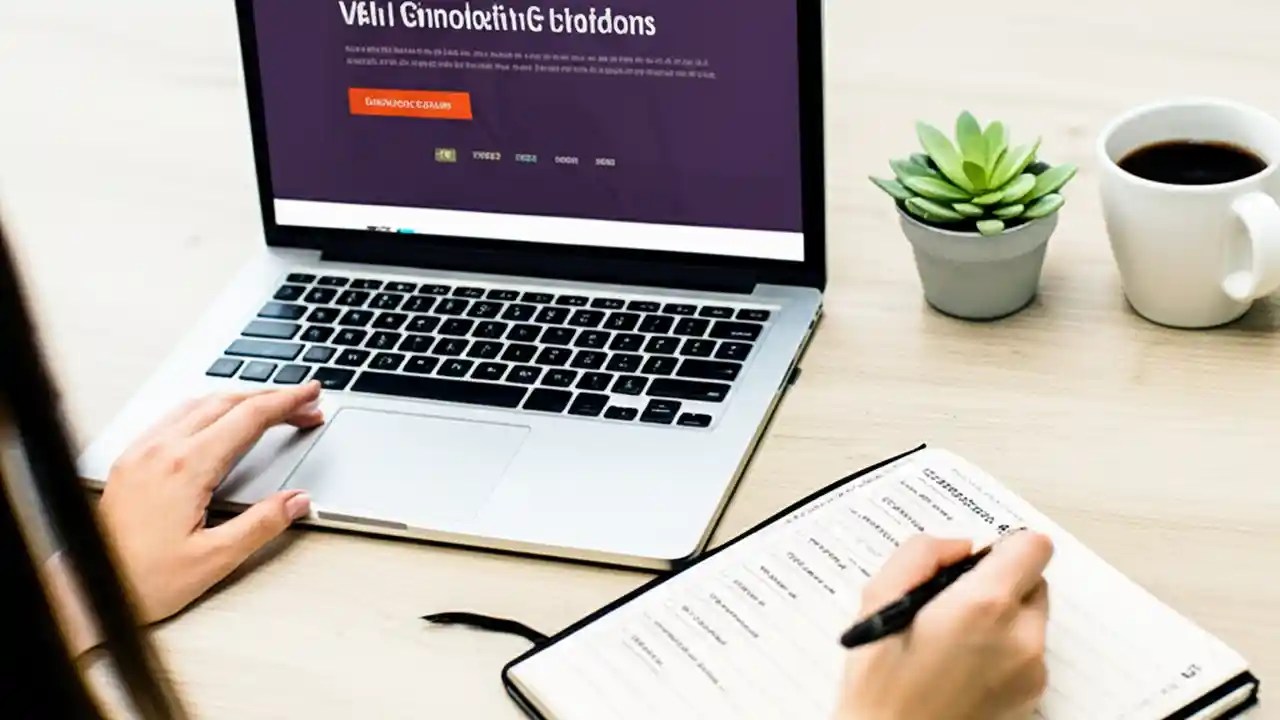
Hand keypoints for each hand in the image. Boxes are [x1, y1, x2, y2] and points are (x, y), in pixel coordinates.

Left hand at [97, 383, 324, 625]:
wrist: (91, 589)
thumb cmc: (143, 580)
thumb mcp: (216, 558)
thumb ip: (262, 523)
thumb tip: (297, 500)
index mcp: (186, 467)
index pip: (249, 418)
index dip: (286, 402)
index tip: (310, 396)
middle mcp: (161, 450)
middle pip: (227, 402)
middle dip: (271, 397)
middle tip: (303, 404)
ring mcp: (142, 452)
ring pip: (199, 403)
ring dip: (239, 399)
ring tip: (268, 408)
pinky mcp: (130, 460)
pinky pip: (174, 416)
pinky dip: (208, 408)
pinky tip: (218, 420)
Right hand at [836, 532, 1053, 719]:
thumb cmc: (879, 687)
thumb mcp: (877, 601)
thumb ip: (921, 555)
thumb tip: (961, 547)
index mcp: (983, 607)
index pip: (1032, 546)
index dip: (1002, 548)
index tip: (975, 564)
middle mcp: (1020, 638)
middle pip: (1034, 581)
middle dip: (999, 584)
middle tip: (952, 606)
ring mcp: (1032, 673)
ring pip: (1030, 619)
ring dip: (1001, 620)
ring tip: (952, 643)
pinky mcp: (1033, 699)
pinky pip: (1027, 654)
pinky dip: (1002, 652)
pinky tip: (961, 668)